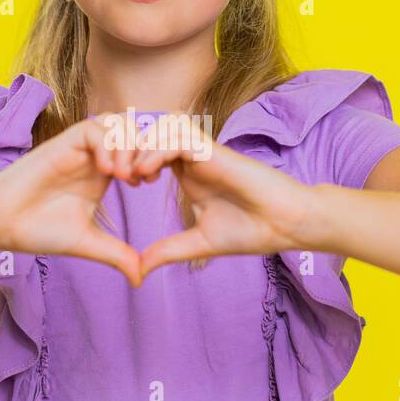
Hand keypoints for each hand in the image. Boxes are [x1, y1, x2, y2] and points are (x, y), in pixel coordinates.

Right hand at [0, 115, 142, 286]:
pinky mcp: (60, 144)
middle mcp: (93, 158)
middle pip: (133, 131)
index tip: (150, 184)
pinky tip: (106, 172)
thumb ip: (116, 255)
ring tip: (125, 178)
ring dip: (128, 146)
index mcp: (103, 175)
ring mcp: (78, 150)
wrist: (2, 225)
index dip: (151, 161)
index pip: (138, 150)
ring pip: (116, 124)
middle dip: (145, 150)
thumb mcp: (88, 243)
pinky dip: (106, 145)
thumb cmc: (39, 231)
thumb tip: (141, 278)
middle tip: (143, 179)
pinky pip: (92, 129)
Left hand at [109, 114, 318, 279]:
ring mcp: (204, 152)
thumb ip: (168, 250)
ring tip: (130, 176)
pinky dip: (158, 150)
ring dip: (140, 148)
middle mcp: (193, 157)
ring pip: (161, 130)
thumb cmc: (251, 231)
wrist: (286, 225)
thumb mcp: (198, 243)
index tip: (117, 185)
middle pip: (149, 134)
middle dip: (127, 149)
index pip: (148, 152)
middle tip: (113, 175)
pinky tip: (147, 173)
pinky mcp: (215, 151)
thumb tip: (139, 270)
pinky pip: (178, 138)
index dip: (128, 161)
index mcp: (187, 173)